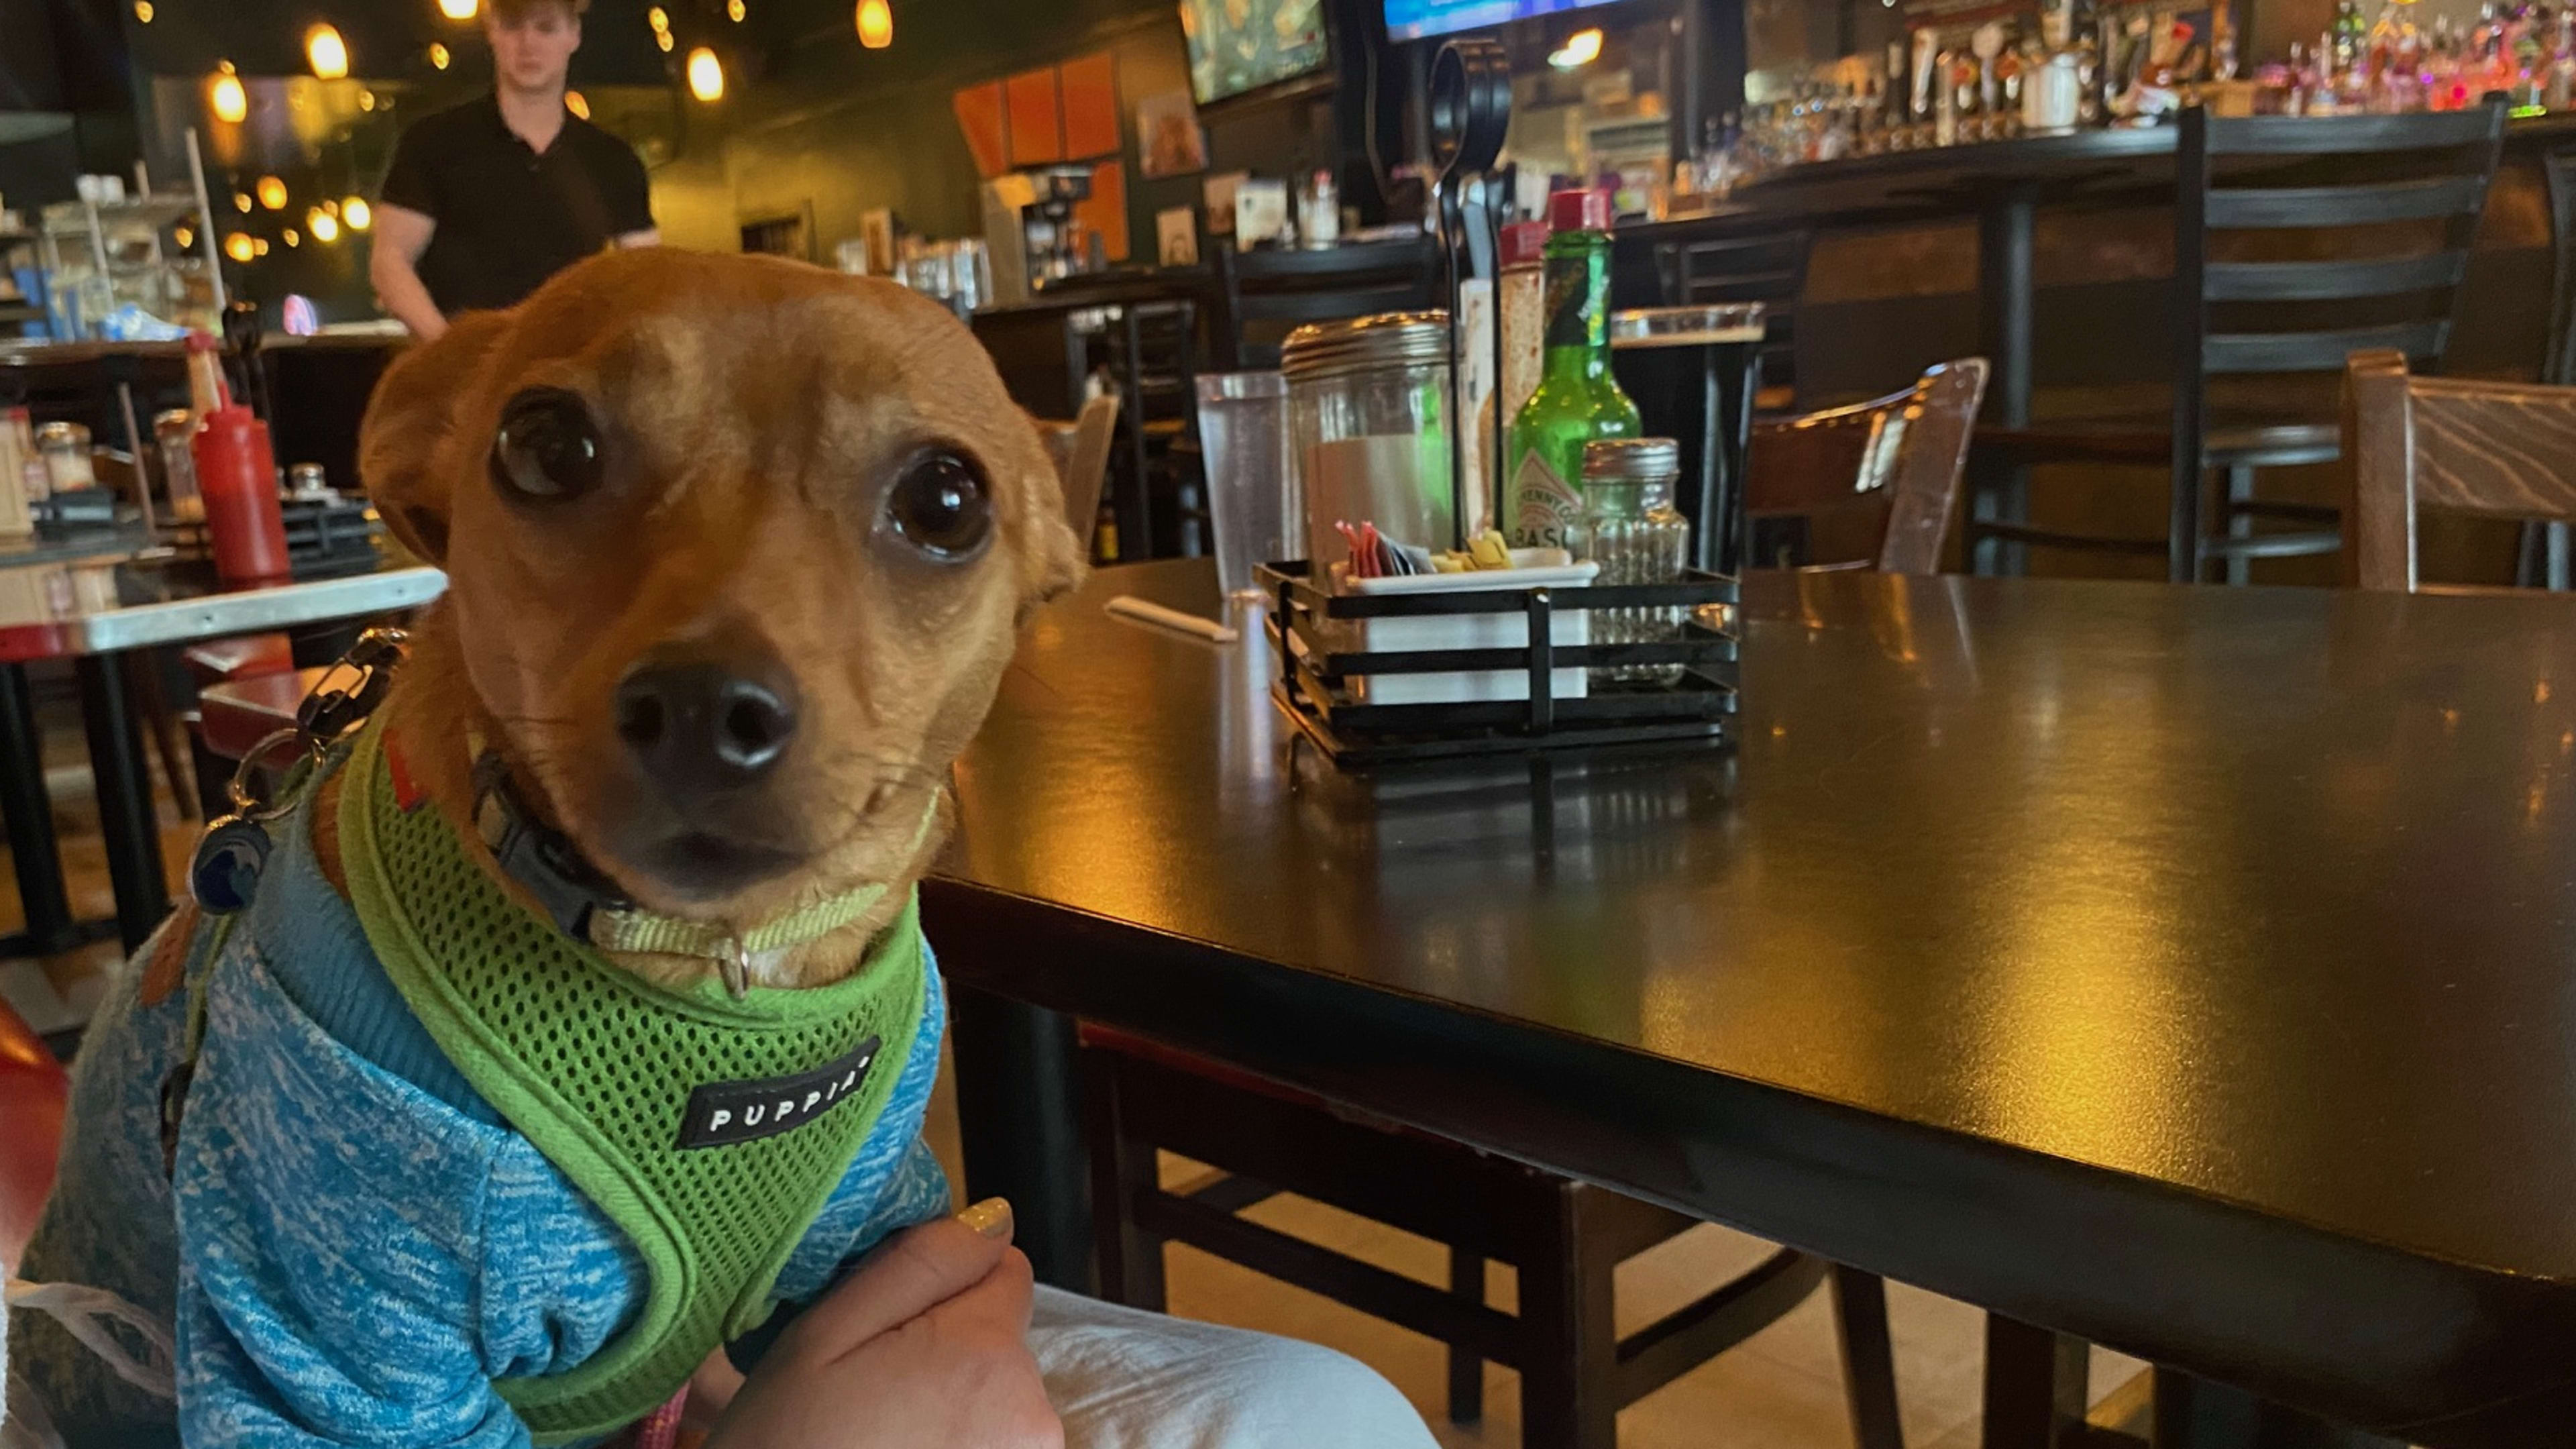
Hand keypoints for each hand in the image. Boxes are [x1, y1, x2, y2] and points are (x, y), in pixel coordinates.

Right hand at [704, 1201, 1060, 1448]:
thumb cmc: (785, 1446)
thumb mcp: (825, 1337)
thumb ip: (919, 1264)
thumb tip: (992, 1219)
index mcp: (986, 1349)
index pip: (1002, 1266)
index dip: (940, 1285)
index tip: (886, 1325)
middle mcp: (1032, 1406)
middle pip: (997, 1332)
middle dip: (943, 1344)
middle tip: (868, 1385)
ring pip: (993, 1388)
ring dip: (948, 1397)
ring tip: (880, 1427)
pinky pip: (991, 1435)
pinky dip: (953, 1439)